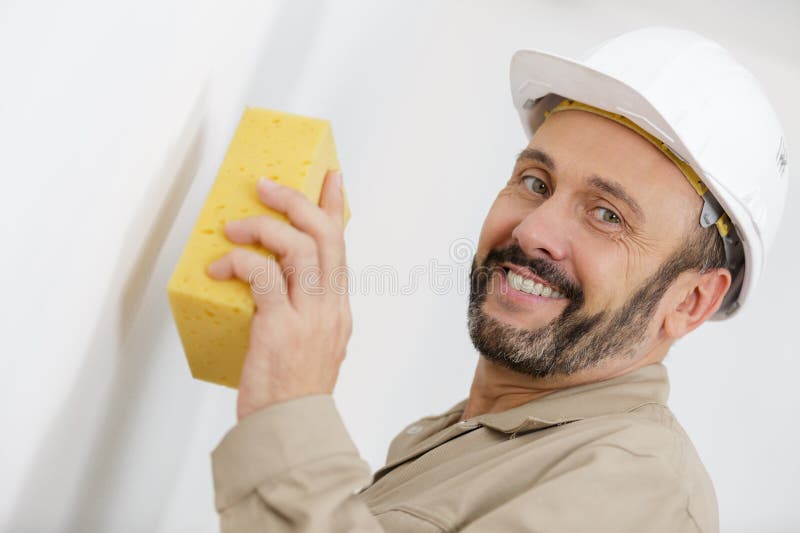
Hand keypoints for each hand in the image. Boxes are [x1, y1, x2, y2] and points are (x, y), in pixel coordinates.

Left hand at [207, 171, 351, 420]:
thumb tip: (272, 284)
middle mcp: (330, 307)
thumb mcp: (313, 345)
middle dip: (296, 202)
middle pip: (323, 235)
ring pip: (297, 248)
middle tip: (268, 187)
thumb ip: (304, 312)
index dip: (335, 207)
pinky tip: (220, 267)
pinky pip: (262, 276)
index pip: (341, 246)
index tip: (330, 178)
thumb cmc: (293, 391)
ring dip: (263, 227)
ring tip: (236, 227)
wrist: (289, 429)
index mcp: (338, 308)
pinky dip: (239, 262)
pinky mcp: (280, 326)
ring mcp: (309, 316)